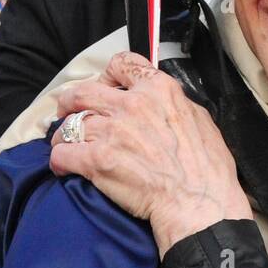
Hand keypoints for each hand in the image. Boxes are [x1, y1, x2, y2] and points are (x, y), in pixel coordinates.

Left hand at [49, 51, 252, 252]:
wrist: (200, 203)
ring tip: (66, 146)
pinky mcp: (97, 160)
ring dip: (64, 136)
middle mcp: (132, 105)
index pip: (122, 64)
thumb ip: (174, 105)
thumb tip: (160, 104)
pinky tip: (66, 169)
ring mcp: (112, 132)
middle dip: (71, 102)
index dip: (107, 75)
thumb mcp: (200, 120)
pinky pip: (62, 154)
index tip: (104, 87)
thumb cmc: (207, 169)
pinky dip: (60, 161)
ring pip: (68, 125)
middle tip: (68, 113)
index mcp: (159, 90)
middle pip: (83, 91)